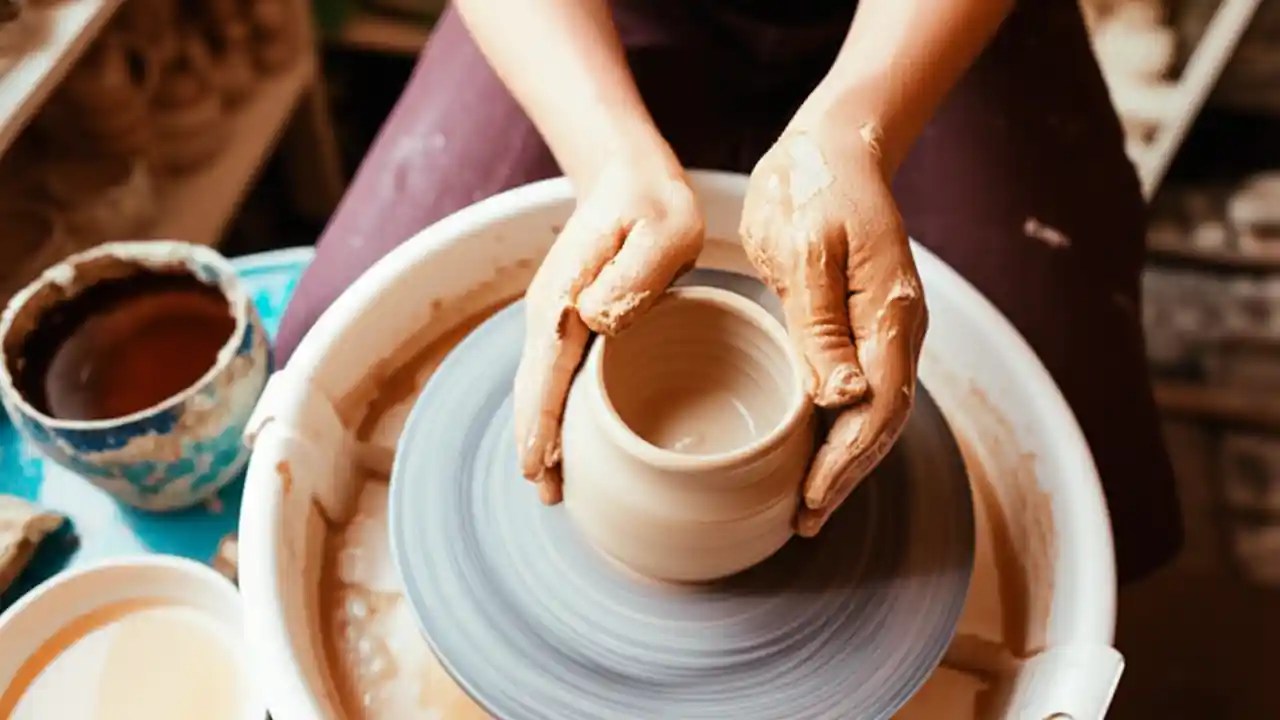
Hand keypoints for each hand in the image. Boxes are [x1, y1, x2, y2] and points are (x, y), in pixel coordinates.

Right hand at [514, 158, 703, 501]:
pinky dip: (552, 410)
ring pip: (538, 387)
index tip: (539, 469)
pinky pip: (554, 375)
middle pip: (532, 391)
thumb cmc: (652, 203)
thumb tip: (596, 323)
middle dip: (535, 444)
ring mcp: (555, 316)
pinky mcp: (570, 318)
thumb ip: (634, 277)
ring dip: (540, 433)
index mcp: (566, 298)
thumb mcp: (662, 230)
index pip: (545, 375)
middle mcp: (550, 313)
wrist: (626, 174)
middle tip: (547, 497)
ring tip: (551, 484)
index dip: (541, 425)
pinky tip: (567, 437)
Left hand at [740, 127, 926, 536]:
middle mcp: (900, 327)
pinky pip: (867, 387)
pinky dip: (845, 427)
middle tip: (805, 521)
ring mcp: (890, 325)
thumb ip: (820, 325)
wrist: (834, 143)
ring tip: (811, 503)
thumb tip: (843, 399)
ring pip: (879, 411)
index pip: (875, 409)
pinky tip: (819, 447)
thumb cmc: (812, 187)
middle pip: (884, 422)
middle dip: (847, 476)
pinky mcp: (871, 320)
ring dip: (848, 460)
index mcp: (888, 312)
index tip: (809, 500)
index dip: (844, 462)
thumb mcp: (804, 251)